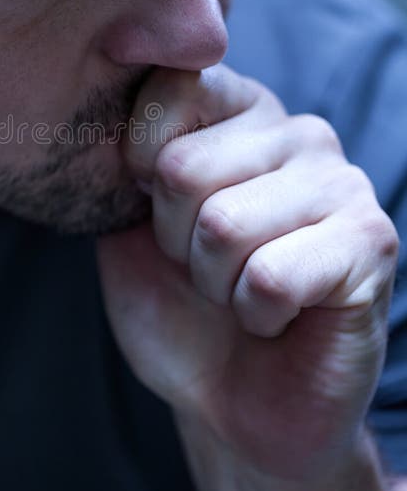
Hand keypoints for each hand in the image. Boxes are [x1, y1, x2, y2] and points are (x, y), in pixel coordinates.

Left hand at [96, 64, 398, 478]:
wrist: (230, 404)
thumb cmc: (178, 307)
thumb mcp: (125, 225)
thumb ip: (121, 159)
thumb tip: (118, 102)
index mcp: (237, 111)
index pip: (170, 87)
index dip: (138, 167)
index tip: (157, 208)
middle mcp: (296, 131)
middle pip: (183, 168)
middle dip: (174, 240)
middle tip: (208, 264)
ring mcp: (341, 182)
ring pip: (223, 224)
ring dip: (214, 282)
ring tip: (242, 288)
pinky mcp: (372, 242)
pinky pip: (270, 275)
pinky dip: (256, 314)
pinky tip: (279, 314)